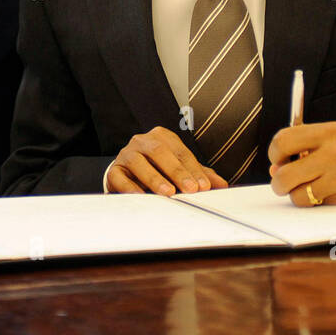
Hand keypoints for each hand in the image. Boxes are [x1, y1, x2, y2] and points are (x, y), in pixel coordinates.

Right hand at [106, 126, 228, 194]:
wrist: (127, 174)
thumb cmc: (157, 170)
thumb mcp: (180, 170)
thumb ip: (200, 174)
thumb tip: (221, 184)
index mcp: (162, 137)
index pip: (180, 152)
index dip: (193, 169)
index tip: (204, 186)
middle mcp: (142, 141)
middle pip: (160, 152)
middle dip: (177, 172)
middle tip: (191, 189)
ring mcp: (126, 154)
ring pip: (139, 162)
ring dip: (155, 178)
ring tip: (169, 192)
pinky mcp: (114, 170)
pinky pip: (120, 177)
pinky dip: (131, 187)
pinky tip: (142, 196)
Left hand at [268, 121, 335, 205]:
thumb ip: (312, 146)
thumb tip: (278, 168)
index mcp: (328, 132)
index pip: (282, 142)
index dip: (275, 155)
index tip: (280, 160)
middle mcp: (331, 154)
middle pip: (283, 176)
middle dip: (279, 183)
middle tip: (287, 182)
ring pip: (299, 197)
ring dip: (299, 196)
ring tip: (311, 189)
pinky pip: (322, 205)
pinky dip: (321, 203)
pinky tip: (334, 192)